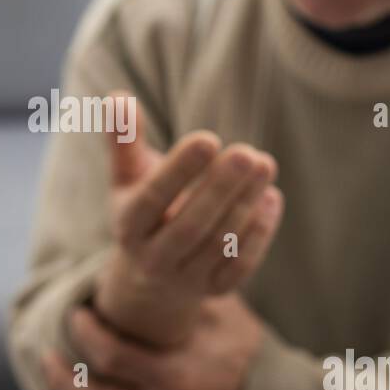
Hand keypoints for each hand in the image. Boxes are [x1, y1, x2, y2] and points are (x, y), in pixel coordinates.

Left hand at [43, 294, 264, 389]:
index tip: (77, 313)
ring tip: (54, 373)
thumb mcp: (221, 314)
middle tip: (49, 350)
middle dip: (64, 375)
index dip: (87, 335)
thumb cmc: (246, 351)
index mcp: (174, 376)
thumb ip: (185, 291)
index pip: (113, 359)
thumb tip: (153, 253)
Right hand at [94, 91, 283, 346]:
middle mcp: (153, 258)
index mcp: (129, 226)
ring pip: (219, 244)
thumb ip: (124, 141)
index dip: (180, 171)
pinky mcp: (214, 290)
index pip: (152, 200)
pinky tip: (271, 197)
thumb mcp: (127, 178)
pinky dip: (259, 234)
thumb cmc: (144, 209)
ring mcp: (185, 279)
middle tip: (246, 151)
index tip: (208, 137)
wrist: (150, 277)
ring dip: (245, 203)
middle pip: (189, 227)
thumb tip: (118, 98)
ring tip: (264, 164)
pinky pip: (239, 267)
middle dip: (220, 189)